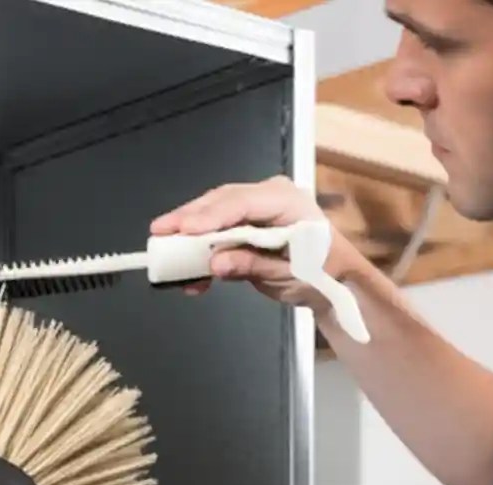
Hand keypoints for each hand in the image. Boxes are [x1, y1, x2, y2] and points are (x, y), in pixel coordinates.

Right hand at [149, 175, 370, 313]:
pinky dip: (201, 254)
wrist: (333, 279)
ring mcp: (254, 209)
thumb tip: (214, 263)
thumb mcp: (289, 273)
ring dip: (189, 236)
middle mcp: (267, 197)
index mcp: (285, 200)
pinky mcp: (244, 225)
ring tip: (165, 251)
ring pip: (214, 214)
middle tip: (159, 232)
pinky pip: (217, 233)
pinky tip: (191, 277)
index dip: (210, 216)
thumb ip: (251, 265)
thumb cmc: (321, 271)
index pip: (241, 202)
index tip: (183, 229)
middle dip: (189, 219)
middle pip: (221, 202)